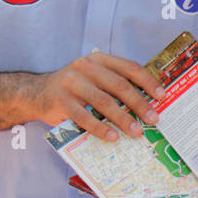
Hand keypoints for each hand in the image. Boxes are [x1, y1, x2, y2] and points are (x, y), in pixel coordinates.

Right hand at [36, 52, 164, 140]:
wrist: (36, 93)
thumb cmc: (75, 88)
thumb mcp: (94, 78)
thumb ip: (115, 84)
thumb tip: (148, 103)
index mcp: (99, 60)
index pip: (129, 68)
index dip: (147, 82)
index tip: (161, 96)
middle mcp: (85, 67)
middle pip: (119, 86)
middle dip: (139, 104)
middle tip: (153, 119)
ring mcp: (71, 83)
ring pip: (103, 102)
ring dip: (122, 118)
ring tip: (136, 132)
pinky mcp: (60, 101)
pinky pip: (84, 117)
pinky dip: (100, 128)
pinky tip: (112, 137)